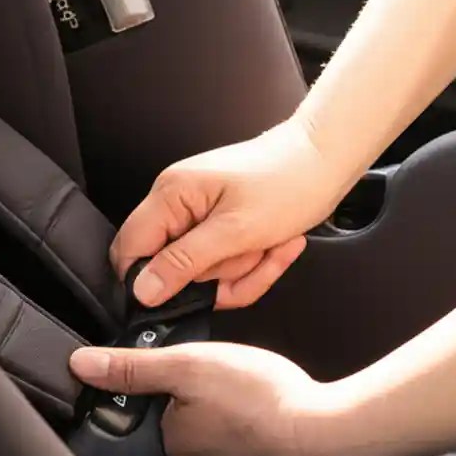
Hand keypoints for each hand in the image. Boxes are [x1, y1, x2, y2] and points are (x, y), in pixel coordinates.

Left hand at [70, 342, 343, 455]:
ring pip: (200, 420)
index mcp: (164, 440)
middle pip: (165, 412)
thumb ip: (134, 365)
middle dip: (178, 386)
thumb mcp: (188, 365)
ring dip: (209, 398)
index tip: (163, 357)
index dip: (141, 376)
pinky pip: (231, 429)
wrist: (325, 433)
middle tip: (206, 363)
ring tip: (231, 377)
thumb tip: (82, 365)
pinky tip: (252, 398)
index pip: (132, 406)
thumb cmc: (262, 400)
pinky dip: (237, 411)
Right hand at [112, 118, 342, 308]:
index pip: (130, 249)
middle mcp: (178, 204)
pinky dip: (254, 266)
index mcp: (170, 195)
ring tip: (268, 244)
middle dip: (217, 275)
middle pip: (172, 269)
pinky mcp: (221, 229)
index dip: (151, 281)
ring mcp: (200, 218)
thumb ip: (184, 262)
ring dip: (243, 270)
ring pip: (205, 275)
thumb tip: (143, 290)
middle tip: (249, 253)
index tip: (186, 293)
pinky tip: (275, 246)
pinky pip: (226, 269)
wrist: (325, 162)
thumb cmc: (288, 183)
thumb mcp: (235, 231)